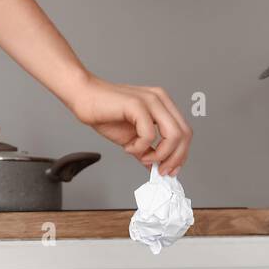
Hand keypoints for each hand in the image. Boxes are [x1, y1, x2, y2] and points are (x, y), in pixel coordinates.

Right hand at [67, 73, 191, 175]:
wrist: (84, 98)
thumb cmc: (105, 114)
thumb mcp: (132, 138)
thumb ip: (147, 150)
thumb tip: (156, 167)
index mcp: (162, 105)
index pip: (185, 132)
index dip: (180, 155)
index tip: (169, 170)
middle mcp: (160, 100)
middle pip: (184, 134)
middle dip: (174, 159)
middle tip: (160, 170)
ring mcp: (151, 100)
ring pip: (174, 135)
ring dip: (159, 154)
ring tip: (142, 156)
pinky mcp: (137, 105)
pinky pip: (149, 135)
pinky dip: (139, 148)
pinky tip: (128, 147)